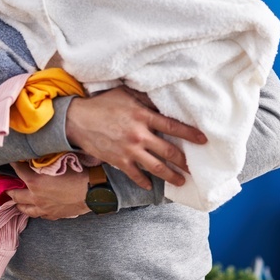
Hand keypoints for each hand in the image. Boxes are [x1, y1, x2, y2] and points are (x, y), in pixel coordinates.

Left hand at [5, 161, 89, 219]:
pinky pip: (39, 215)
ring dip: (19, 204)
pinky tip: (35, 209)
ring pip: (25, 209)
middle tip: (6, 187)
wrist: (93, 191)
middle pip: (16, 195)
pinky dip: (34, 211)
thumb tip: (38, 156)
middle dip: (10, 190)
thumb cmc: (79, 174)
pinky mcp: (54, 215)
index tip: (11, 162)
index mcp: (35, 182)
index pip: (18, 171)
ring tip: (17, 202)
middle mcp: (36, 197)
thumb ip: (45, 160)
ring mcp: (44, 208)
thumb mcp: (60, 162)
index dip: (14, 165)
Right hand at [64, 86, 206, 189]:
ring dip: (171, 176)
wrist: (77, 119)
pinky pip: (135, 175)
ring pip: (156, 167)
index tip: (203, 140)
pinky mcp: (118, 161)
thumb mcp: (127, 94)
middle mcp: (139, 135)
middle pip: (169, 151)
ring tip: (181, 181)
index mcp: (143, 116)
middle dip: (184, 161)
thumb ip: (147, 100)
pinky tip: (152, 185)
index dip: (190, 134)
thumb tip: (165, 103)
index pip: (173, 126)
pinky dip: (145, 181)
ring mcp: (129, 150)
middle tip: (195, 167)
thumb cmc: (103, 104)